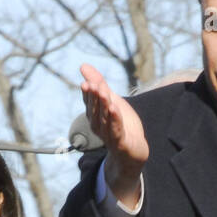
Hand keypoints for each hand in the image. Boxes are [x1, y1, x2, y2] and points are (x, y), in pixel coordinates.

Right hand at [79, 63, 147, 206]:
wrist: (134, 151)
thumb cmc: (122, 125)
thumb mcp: (111, 100)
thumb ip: (99, 84)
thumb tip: (82, 65)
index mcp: (94, 115)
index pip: (89, 102)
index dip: (88, 93)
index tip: (86, 82)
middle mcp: (98, 126)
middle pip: (94, 110)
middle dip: (94, 97)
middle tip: (93, 84)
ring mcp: (108, 135)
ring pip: (104, 119)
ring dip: (103, 105)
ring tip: (103, 92)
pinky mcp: (120, 143)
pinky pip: (116, 130)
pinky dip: (114, 119)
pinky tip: (114, 108)